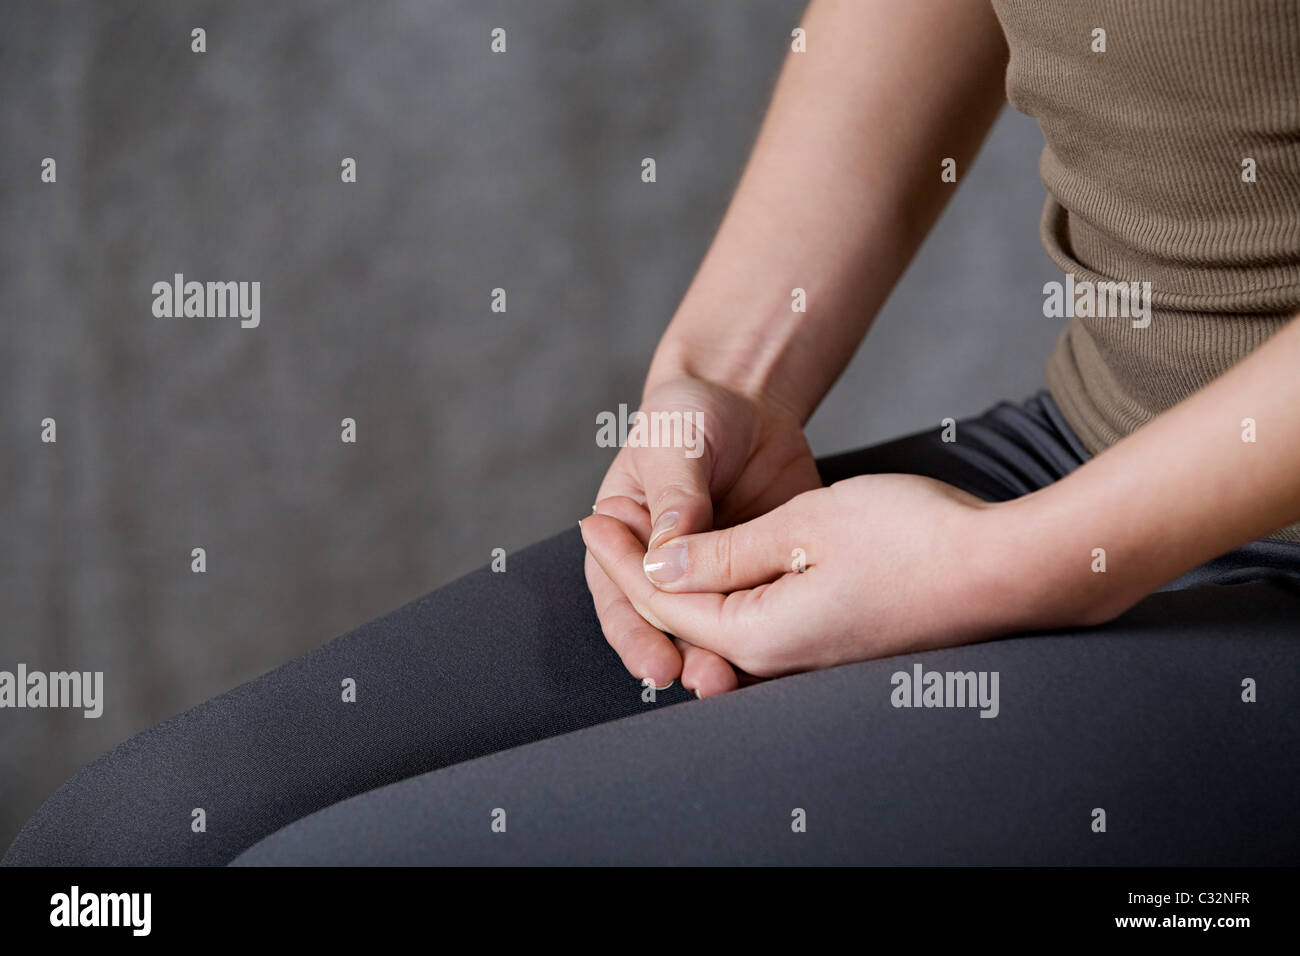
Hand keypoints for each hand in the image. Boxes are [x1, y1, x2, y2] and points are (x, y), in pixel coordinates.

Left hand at [582, 473, 1032, 679]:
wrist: (1006, 567)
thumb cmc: (910, 535)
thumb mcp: (804, 526)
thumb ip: (723, 554)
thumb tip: (660, 569)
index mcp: (762, 633)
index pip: (666, 601)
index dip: (621, 560)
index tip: (588, 519)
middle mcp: (780, 659)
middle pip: (685, 621)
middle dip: (636, 583)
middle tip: (599, 537)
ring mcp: (811, 658)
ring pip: (718, 626)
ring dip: (676, 593)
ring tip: (637, 559)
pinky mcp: (836, 645)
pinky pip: (756, 628)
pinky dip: (720, 601)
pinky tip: (710, 579)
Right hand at [585, 373, 820, 695]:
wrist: (746, 401)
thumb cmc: (690, 415)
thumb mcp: (673, 443)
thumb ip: (673, 494)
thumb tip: (668, 550)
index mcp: (626, 543)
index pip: (621, 599)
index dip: (635, 638)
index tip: (656, 665)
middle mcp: (668, 571)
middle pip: (670, 628)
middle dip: (686, 660)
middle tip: (708, 682)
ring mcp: (718, 577)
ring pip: (719, 629)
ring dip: (728, 659)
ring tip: (737, 683)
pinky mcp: (764, 573)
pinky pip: (768, 609)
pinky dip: (775, 634)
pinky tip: (785, 656)